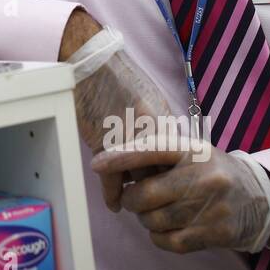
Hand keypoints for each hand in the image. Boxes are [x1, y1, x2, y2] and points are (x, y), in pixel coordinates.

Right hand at [66, 25, 176, 212]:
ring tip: (134, 204)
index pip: (176, 163)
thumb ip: (157, 129)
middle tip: (154, 203)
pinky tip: (116, 203)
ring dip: (136, 195)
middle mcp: (151, 133)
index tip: (171, 191)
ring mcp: (129, 140)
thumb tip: (162, 154)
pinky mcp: (106, 144)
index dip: (173, 179)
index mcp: (164, 122)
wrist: (93, 65)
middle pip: (161, 174)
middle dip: (158, 190)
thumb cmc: (119, 80)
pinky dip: (114, 195)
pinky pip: (113, 180)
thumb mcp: (148, 103)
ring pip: (139, 181)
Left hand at [91, 145, 269, 252]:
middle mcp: (204, 176)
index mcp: (194, 151)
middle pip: (145, 194)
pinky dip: (159, 237)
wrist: (259, 197)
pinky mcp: (216, 233)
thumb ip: (158, 154)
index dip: (121, 157)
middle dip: (131, 200)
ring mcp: (211, 206)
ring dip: (146, 219)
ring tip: (155, 211)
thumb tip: (112, 161)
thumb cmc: (212, 171)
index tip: (97, 164)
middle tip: (132, 199)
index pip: (151, 150)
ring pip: (153, 220)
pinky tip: (168, 227)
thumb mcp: (192, 152)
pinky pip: (169, 241)